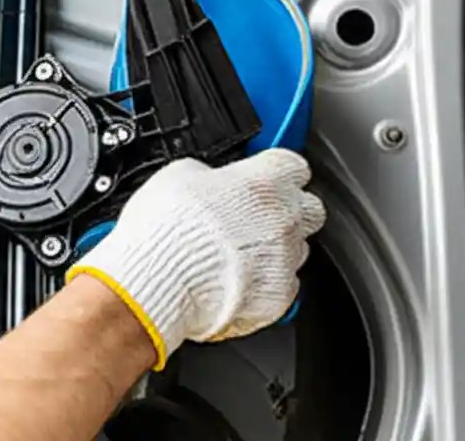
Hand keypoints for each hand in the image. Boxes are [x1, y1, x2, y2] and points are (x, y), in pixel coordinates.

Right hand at [67, 149, 324, 369]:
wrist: (155, 283)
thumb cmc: (163, 232)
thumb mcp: (178, 176)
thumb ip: (210, 175)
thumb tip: (212, 181)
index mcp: (264, 182)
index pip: (293, 166)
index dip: (276, 171)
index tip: (264, 176)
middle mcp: (283, 220)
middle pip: (309, 208)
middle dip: (286, 210)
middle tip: (254, 215)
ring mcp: (284, 260)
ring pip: (297, 249)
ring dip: (274, 248)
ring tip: (235, 254)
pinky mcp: (279, 298)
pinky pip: (284, 286)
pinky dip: (263, 284)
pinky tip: (234, 280)